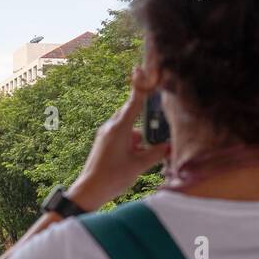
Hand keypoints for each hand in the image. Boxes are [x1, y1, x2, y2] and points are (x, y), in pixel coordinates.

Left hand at [67, 65, 168, 210]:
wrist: (89, 190)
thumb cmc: (112, 177)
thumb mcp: (139, 165)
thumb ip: (156, 153)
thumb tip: (169, 146)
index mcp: (119, 128)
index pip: (134, 101)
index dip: (140, 85)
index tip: (141, 68)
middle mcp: (111, 127)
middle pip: (132, 111)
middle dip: (145, 114)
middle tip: (158, 117)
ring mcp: (106, 134)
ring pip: (128, 125)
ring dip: (139, 132)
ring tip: (145, 149)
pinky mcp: (104, 142)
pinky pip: (122, 134)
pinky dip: (132, 140)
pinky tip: (138, 154)